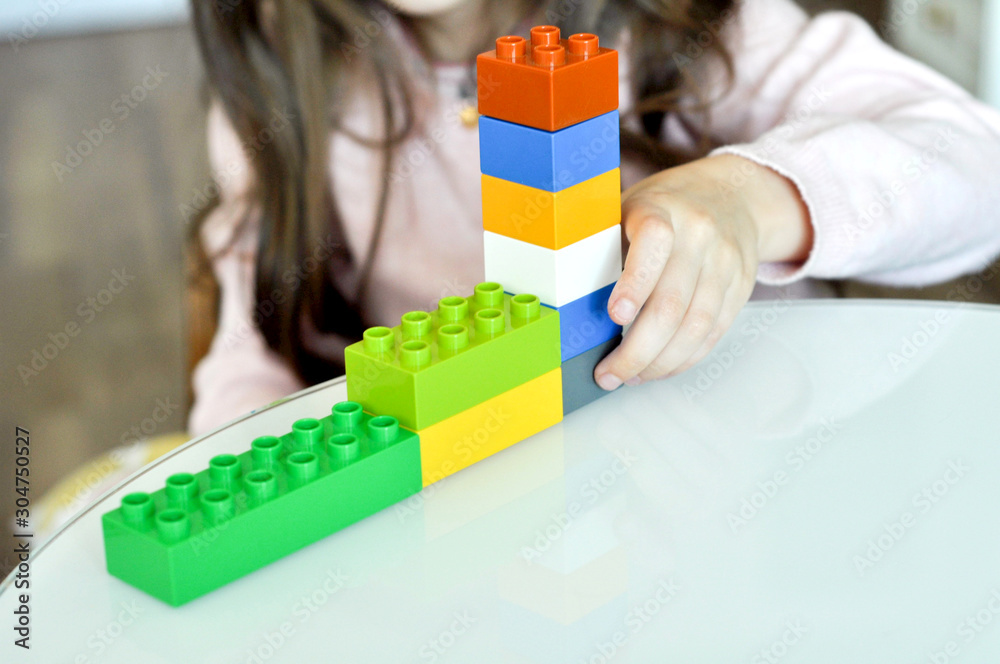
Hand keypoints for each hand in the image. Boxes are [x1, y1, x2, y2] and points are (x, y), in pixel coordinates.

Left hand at [594, 154, 811, 389]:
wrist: (731, 194)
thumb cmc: (664, 209)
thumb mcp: (630, 209)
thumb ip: (608, 247)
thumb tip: (576, 309)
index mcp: (662, 208)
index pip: (654, 242)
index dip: (635, 282)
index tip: (615, 315)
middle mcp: (699, 233)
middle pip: (672, 302)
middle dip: (637, 350)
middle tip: (610, 373)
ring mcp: (725, 261)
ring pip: (695, 326)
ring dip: (660, 362)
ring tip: (632, 376)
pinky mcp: (741, 285)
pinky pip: (714, 332)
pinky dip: (685, 358)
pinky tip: (661, 367)